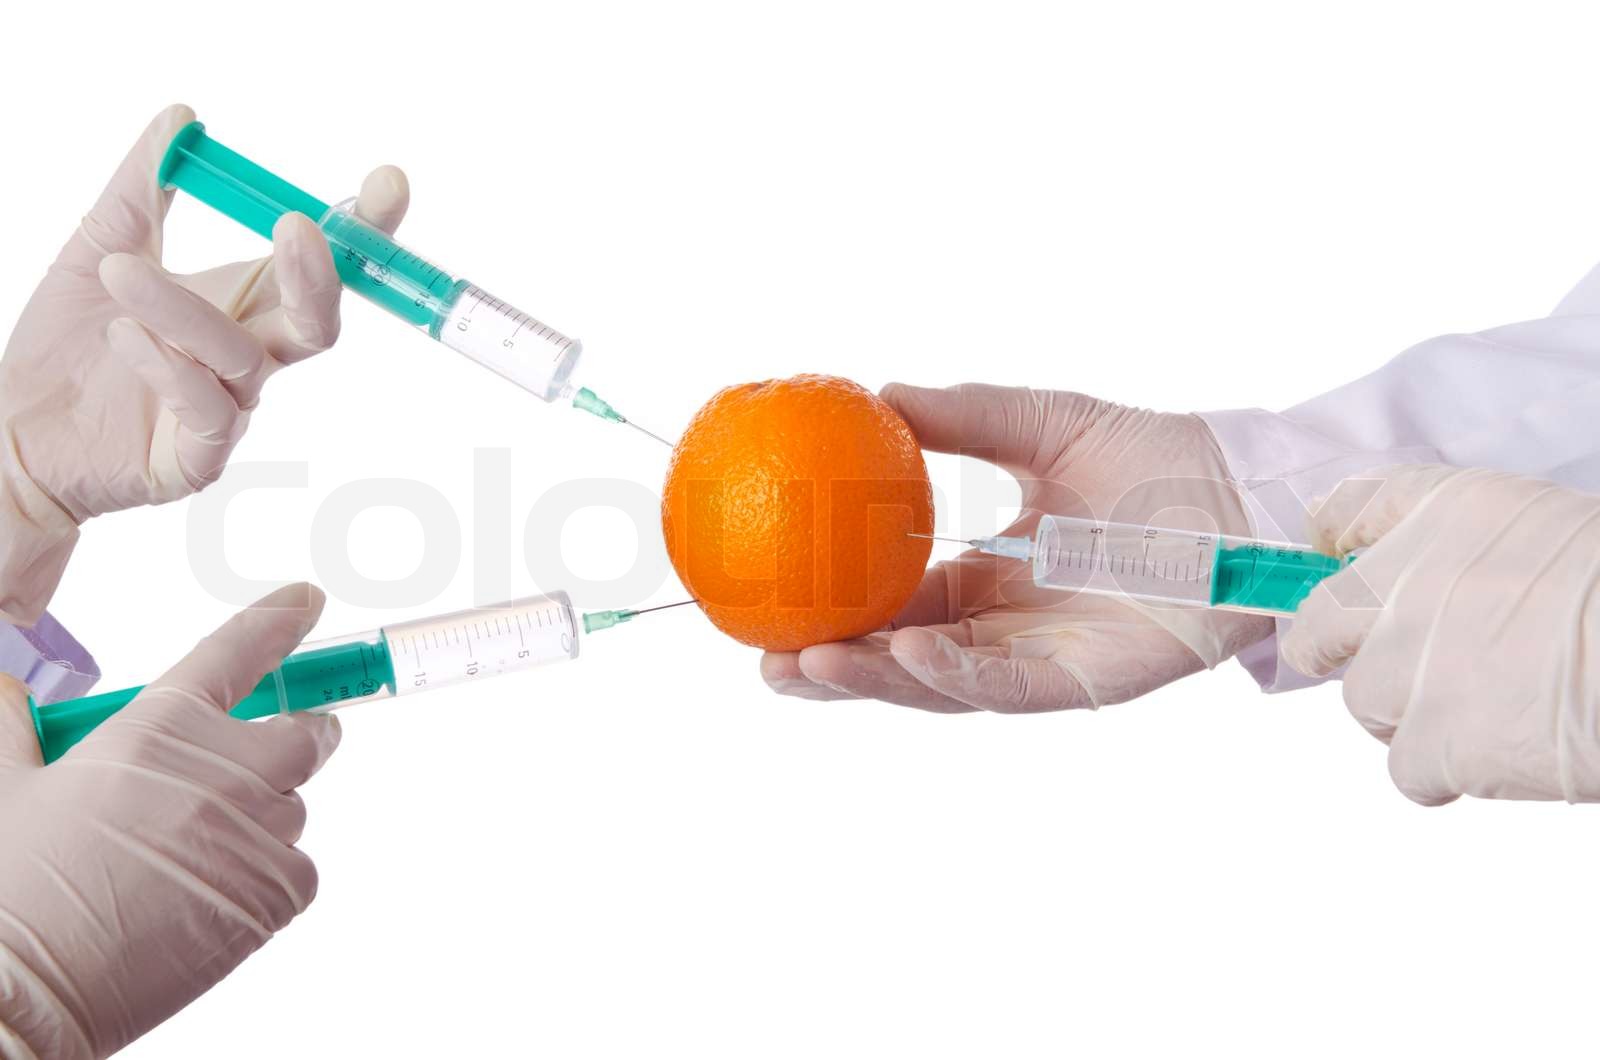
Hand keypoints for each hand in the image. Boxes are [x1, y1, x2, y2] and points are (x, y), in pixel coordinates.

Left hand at [0, 104, 408, 622]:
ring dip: (182, 309)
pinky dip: (167, 366)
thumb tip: (181, 119)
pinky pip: (205, 408)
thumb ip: (144, 187)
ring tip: (118, 272)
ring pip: (242, 355)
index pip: (320, 263)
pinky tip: (122, 337)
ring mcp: (230, 409)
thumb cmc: (65, 345)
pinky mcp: (198, 457)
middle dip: (320, 274)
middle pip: (317, 320)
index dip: (361, 229)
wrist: (14, 427)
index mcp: (243, 303)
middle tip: (296, 225)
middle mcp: (250, 355)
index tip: (386, 183)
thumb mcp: (100, 245)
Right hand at [0, 584, 338, 1058]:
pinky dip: (268, 874)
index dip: (278, 621)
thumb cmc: (15, 885)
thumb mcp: (7, 785)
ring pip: (293, 805)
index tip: (307, 601)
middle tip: (270, 753)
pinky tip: (212, 894)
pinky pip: (298, 866)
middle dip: (298, 736)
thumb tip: (9, 690)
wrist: (24, 986)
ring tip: (197, 852)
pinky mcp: (279, 890)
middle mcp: (224, 769)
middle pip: (302, 734)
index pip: (237, 652)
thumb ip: (20, 728)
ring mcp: (258, 830)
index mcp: (159, 727)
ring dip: (264, 815)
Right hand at [762, 383, 1273, 711]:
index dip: (834, 611)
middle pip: (901, 661)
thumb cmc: (1156, 457)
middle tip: (762, 659)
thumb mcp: (1042, 423)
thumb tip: (878, 393)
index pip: (895, 605)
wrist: (1245, 489)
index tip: (766, 601)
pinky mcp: (1086, 683)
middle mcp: (1005, 629)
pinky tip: (906, 650)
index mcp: (988, 580)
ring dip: (873, 680)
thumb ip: (965, 416)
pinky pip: (1007, 686)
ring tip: (805, 663)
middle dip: (832, 670)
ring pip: (941, 686)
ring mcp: (1042, 660)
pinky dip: (954, 675)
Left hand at [1282, 465, 1599, 804]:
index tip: (1343, 569)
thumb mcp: (1544, 521)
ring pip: (1367, 703)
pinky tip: (1502, 753)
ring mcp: (1407, 667)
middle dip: (1353, 652)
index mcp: (1445, 512)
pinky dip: (1444, 773)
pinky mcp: (1432, 742)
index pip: (1348, 512)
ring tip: (1493, 708)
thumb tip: (1380, 557)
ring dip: (1412, 715)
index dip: (1340, 548)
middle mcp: (1406, 583)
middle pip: (1323, 628)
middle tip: (1416, 668)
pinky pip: (1407, 769)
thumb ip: (1458, 534)